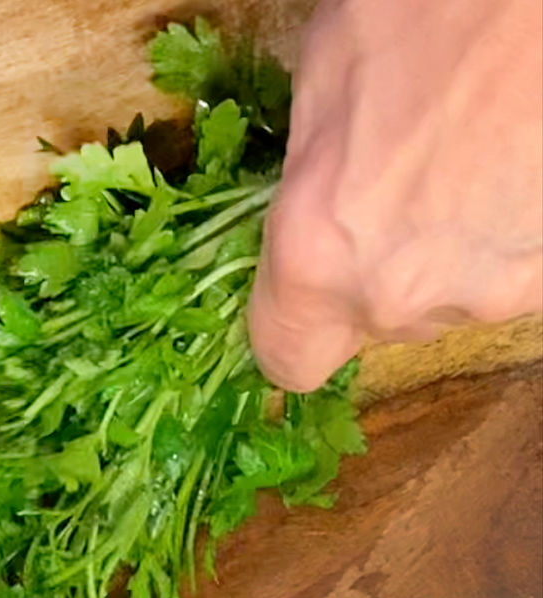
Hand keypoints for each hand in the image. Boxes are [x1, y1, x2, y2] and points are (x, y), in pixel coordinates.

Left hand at [249, 0, 542, 390]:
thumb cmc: (422, 10)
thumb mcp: (323, 85)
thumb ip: (307, 182)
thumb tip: (308, 210)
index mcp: (317, 260)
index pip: (288, 358)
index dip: (292, 326)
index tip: (300, 289)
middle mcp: (400, 297)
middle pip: (375, 323)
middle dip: (374, 271)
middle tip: (397, 185)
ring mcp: (493, 291)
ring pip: (449, 299)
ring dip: (447, 252)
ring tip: (467, 160)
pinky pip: (510, 271)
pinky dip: (508, 233)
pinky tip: (512, 165)